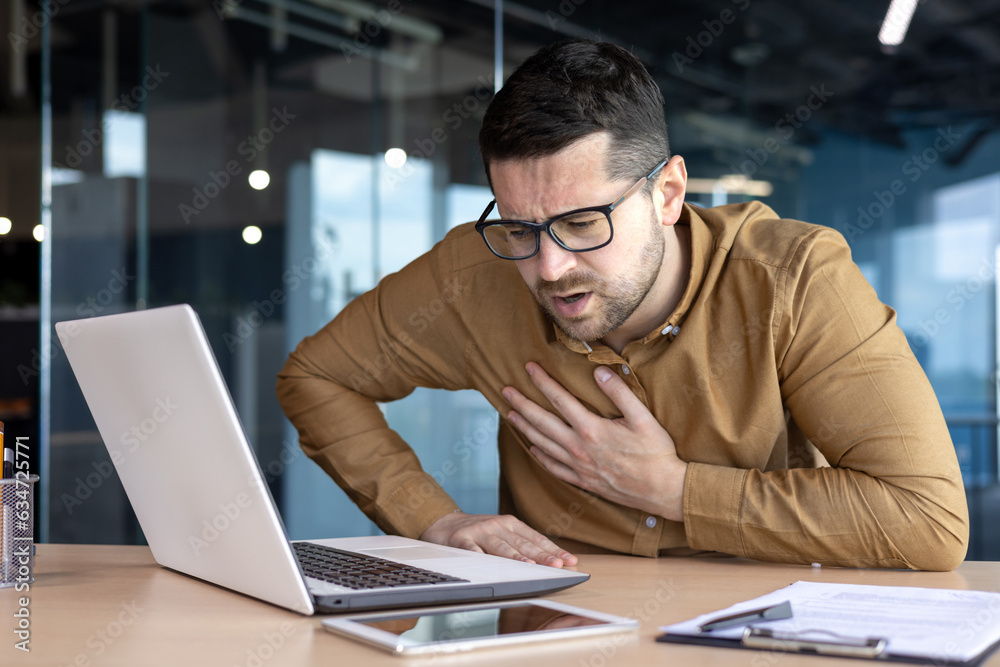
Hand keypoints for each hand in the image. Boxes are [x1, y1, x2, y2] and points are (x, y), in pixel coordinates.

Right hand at [419, 511, 577, 567]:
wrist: (442, 522)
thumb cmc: (477, 532)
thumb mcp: (500, 532)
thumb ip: (520, 543)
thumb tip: (549, 559)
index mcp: (509, 523)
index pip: (536, 538)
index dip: (553, 549)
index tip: (569, 561)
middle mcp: (496, 525)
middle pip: (522, 543)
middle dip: (542, 556)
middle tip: (558, 565)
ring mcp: (479, 532)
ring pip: (501, 547)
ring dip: (517, 558)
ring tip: (532, 567)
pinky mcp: (461, 540)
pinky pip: (474, 552)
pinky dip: (484, 560)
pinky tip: (493, 568)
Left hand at [503, 362, 686, 521]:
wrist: (662, 490)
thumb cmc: (656, 452)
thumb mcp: (643, 418)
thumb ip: (619, 393)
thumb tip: (598, 372)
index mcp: (591, 429)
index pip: (559, 400)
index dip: (542, 382)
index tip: (528, 368)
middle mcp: (579, 448)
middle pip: (542, 422)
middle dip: (522, 404)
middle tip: (505, 391)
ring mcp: (579, 466)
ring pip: (543, 444)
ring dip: (524, 428)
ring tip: (510, 415)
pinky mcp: (583, 481)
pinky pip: (554, 468)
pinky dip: (540, 457)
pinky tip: (532, 449)